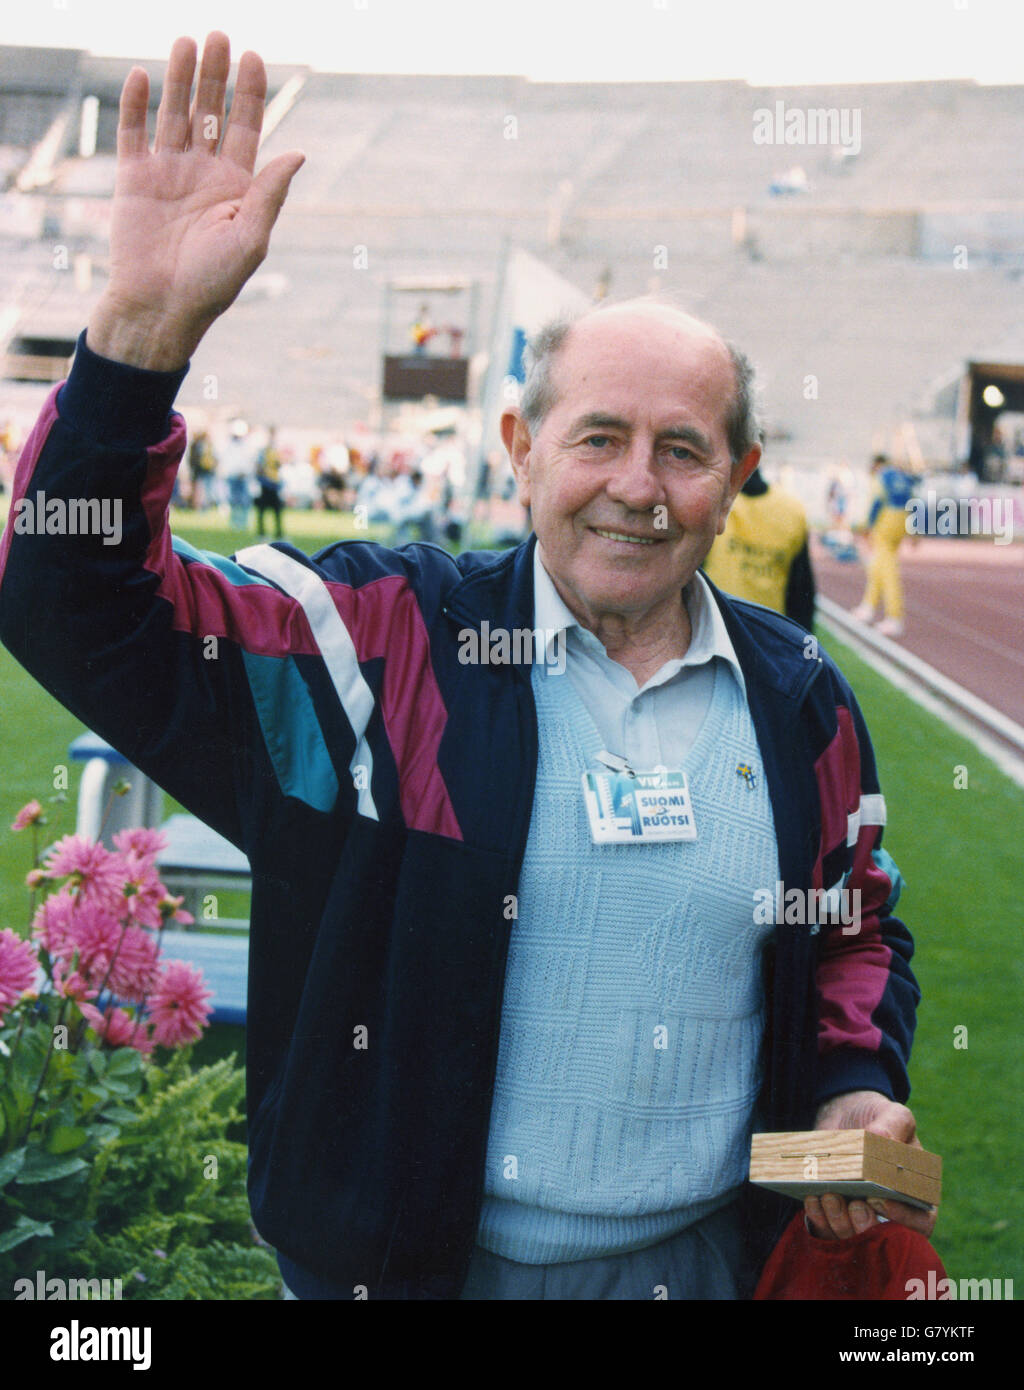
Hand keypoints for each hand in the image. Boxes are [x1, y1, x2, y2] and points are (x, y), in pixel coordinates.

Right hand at [87, 32, 304, 369]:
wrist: (161, 308)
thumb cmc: (213, 283)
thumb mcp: (251, 239)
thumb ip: (270, 193)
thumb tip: (298, 152)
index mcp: (236, 187)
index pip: (246, 128)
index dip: (250, 93)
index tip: (252, 57)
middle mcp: (203, 174)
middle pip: (210, 112)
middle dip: (215, 76)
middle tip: (219, 36)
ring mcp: (168, 173)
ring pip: (175, 114)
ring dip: (180, 78)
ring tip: (187, 41)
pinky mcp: (134, 179)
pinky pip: (134, 134)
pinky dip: (137, 105)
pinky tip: (144, 75)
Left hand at [804, 1089, 937, 1241]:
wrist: (846, 1113)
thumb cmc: (879, 1118)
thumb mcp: (893, 1115)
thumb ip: (894, 1126)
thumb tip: (881, 1140)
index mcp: (915, 1193)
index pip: (921, 1222)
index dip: (906, 1220)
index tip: (883, 1202)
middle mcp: (888, 1211)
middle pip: (883, 1236)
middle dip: (866, 1224)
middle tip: (854, 1204)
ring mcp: (858, 1214)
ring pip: (851, 1235)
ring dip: (839, 1221)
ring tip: (829, 1196)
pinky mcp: (834, 1212)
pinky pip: (826, 1228)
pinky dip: (818, 1218)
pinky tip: (812, 1199)